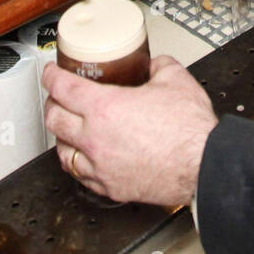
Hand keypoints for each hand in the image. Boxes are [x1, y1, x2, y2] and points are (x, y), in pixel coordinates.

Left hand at [43, 56, 216, 207]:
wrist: (202, 166)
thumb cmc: (189, 130)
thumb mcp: (175, 78)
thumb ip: (158, 66)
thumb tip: (154, 65)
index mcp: (105, 108)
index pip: (63, 88)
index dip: (51, 77)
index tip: (51, 73)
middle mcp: (95, 139)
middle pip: (54, 119)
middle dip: (52, 104)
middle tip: (57, 96)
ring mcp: (100, 166)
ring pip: (62, 151)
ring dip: (61, 136)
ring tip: (67, 127)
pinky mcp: (110, 188)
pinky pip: (81, 175)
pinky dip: (78, 162)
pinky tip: (85, 157)